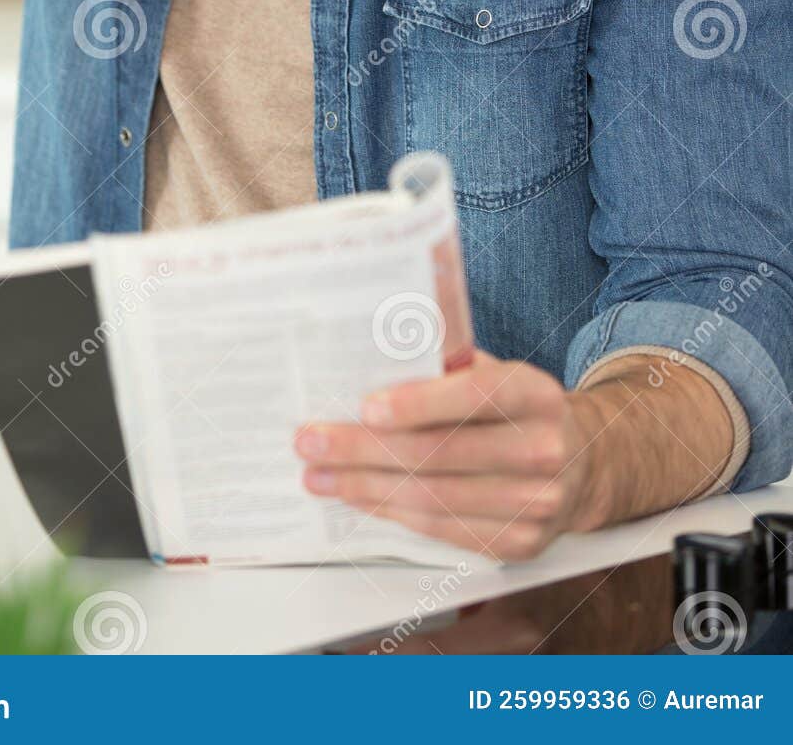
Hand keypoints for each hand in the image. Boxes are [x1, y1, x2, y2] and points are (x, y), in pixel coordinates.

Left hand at [294, 350, 598, 561]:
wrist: (587, 463)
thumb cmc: (517, 407)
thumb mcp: (496, 370)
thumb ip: (448, 363)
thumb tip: (374, 353)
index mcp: (536, 395)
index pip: (475, 397)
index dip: (419, 403)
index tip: (365, 407)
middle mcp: (543, 451)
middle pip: (440, 455)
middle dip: (364, 450)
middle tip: (311, 442)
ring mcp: (536, 505)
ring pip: (433, 499)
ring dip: (365, 487)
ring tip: (319, 474)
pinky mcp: (520, 544)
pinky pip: (442, 530)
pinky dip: (392, 513)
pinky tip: (359, 497)